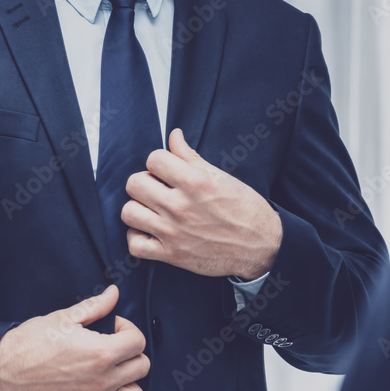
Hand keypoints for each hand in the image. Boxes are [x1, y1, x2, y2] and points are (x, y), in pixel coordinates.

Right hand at [0, 285, 149, 390]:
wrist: (1, 371)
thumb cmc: (29, 344)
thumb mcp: (63, 318)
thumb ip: (95, 306)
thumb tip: (114, 294)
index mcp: (100, 352)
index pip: (138, 341)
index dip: (128, 329)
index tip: (114, 328)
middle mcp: (102, 379)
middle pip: (141, 367)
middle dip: (131, 353)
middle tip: (114, 347)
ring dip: (129, 382)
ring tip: (113, 372)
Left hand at [122, 128, 282, 279]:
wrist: (261, 245)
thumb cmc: (244, 209)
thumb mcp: (220, 176)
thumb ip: (190, 156)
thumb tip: (174, 135)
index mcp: (194, 182)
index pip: (153, 159)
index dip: (159, 162)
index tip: (166, 170)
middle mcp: (180, 206)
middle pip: (134, 184)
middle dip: (144, 182)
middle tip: (157, 188)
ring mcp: (173, 232)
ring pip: (129, 213)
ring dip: (138, 208)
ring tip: (151, 209)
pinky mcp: (172, 254)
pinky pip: (135, 246)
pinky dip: (137, 238)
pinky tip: (149, 231)